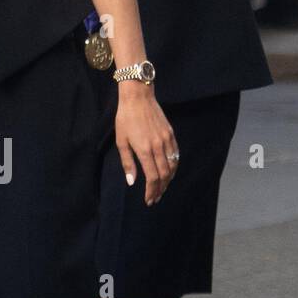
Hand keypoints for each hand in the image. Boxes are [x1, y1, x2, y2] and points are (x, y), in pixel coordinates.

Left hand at [114, 86, 178, 205]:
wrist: (138, 98)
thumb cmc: (125, 119)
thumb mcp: (121, 141)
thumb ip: (127, 163)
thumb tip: (132, 181)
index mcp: (144, 150)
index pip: (152, 178)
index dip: (152, 191)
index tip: (149, 200)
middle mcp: (158, 147)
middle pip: (164, 175)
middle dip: (160, 189)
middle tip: (155, 198)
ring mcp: (166, 140)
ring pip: (172, 166)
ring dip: (168, 180)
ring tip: (162, 188)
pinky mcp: (171, 134)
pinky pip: (176, 154)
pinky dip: (174, 166)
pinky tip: (169, 172)